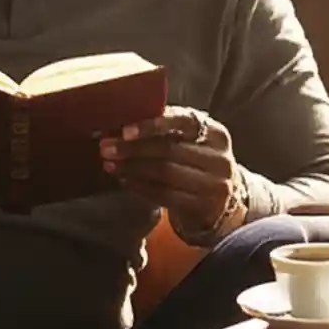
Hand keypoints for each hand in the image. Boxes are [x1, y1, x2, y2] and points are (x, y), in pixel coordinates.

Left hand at [99, 106, 239, 234]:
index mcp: (215, 133)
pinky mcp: (202, 206)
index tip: (124, 130)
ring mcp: (214, 184)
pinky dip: (140, 186)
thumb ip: (167, 129)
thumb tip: (120, 122)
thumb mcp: (192, 141)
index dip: (152, 125)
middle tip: (106, 147)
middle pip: (169, 149)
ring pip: (164, 173)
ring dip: (132, 168)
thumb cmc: (197, 162)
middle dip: (132, 148)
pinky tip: (124, 180)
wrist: (222, 201)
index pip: (183, 121)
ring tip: (110, 164)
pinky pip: (165, 194)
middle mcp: (219, 158)